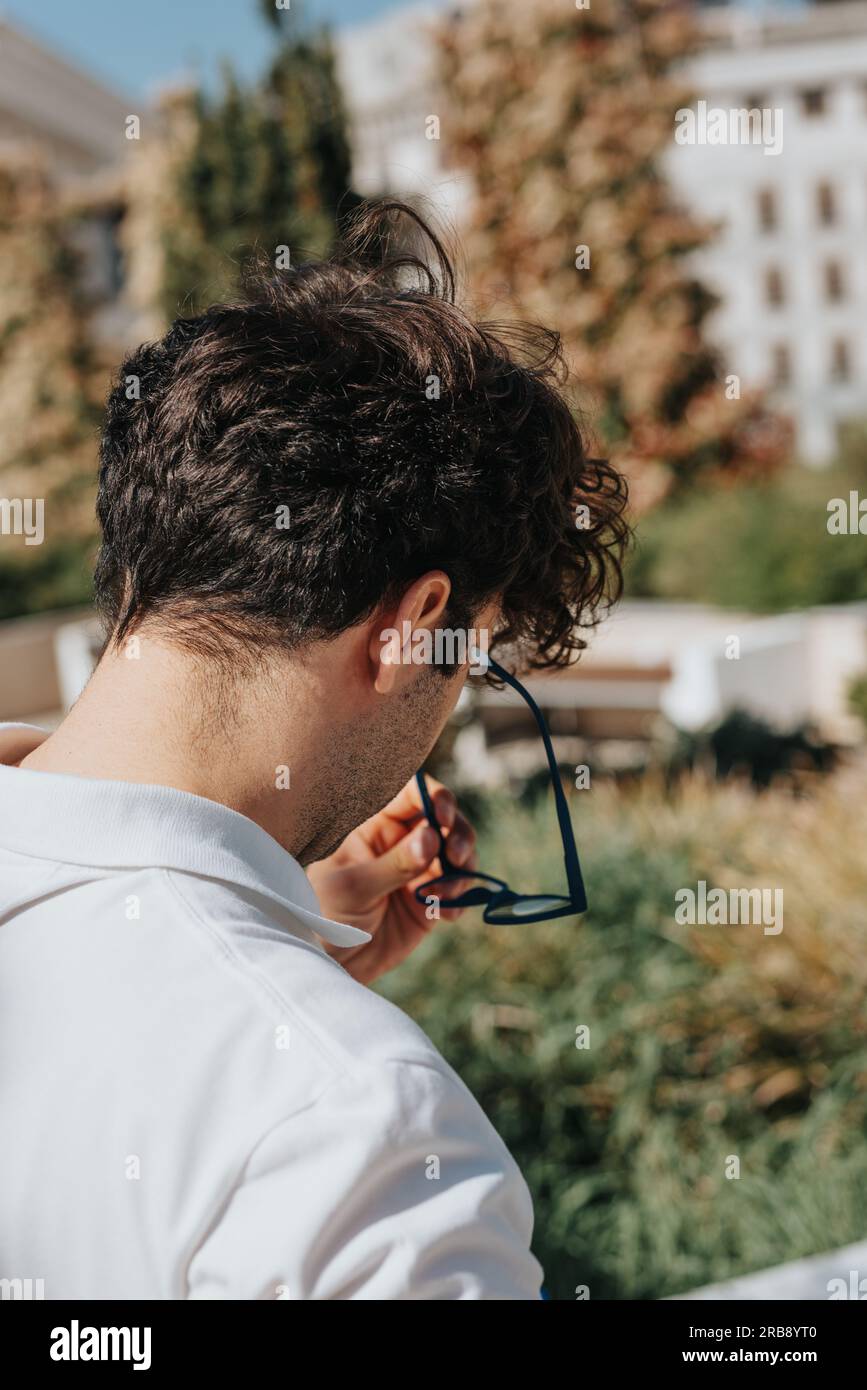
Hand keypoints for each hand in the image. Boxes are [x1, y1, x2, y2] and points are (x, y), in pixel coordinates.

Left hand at [306, 776, 476, 984]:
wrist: (331, 964)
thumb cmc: (326, 915)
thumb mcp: (354, 888)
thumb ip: (393, 864)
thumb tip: (432, 836)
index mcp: (373, 825)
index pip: (409, 795)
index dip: (433, 797)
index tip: (443, 817)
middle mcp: (399, 842)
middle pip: (443, 820)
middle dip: (458, 833)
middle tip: (455, 857)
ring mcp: (417, 870)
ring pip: (457, 852)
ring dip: (463, 867)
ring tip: (446, 892)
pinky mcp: (431, 899)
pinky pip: (459, 889)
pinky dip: (461, 898)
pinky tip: (446, 915)